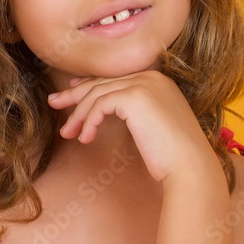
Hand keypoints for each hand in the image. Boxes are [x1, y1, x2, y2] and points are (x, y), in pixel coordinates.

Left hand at [47, 71, 215, 183]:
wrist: (190, 166)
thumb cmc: (172, 156)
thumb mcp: (152, 127)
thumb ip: (134, 113)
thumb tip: (105, 109)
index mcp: (159, 81)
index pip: (117, 78)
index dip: (91, 84)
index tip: (72, 92)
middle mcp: (152, 77)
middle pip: (104, 82)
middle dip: (75, 94)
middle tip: (53, 102)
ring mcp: (144, 84)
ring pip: (98, 94)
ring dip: (79, 114)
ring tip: (67, 133)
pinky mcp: (134, 96)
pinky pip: (99, 105)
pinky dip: (89, 121)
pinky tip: (86, 138)